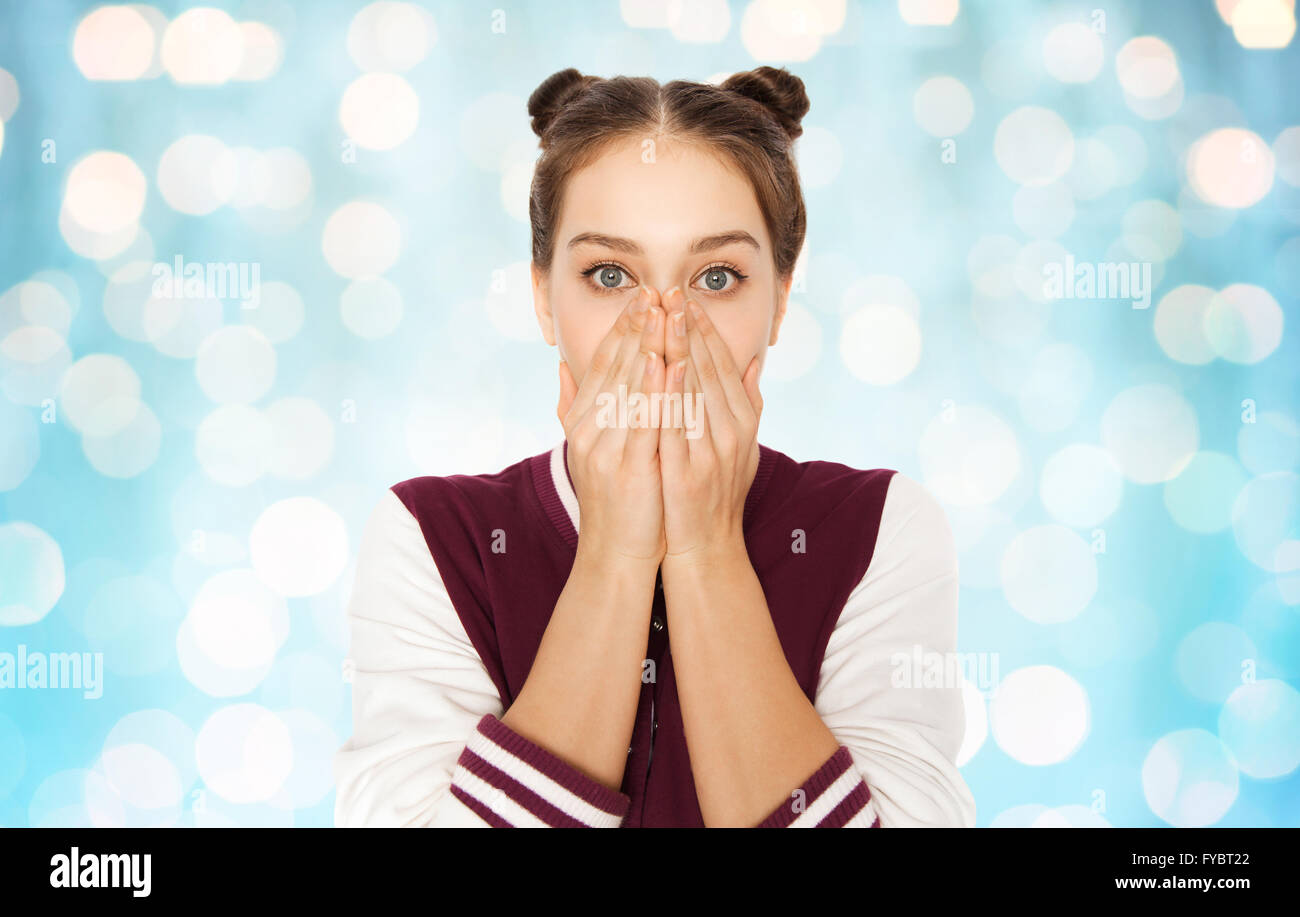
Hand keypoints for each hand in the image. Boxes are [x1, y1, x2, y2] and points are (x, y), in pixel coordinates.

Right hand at [557, 286, 667, 565]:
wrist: (615, 554)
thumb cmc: (616, 500)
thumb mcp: (590, 448)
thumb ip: (575, 407)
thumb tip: (562, 369)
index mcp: (583, 421)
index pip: (602, 363)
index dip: (622, 328)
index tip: (642, 296)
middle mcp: (589, 429)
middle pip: (616, 367)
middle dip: (638, 326)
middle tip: (656, 289)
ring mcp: (606, 448)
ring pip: (629, 386)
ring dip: (648, 345)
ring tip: (663, 312)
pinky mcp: (627, 467)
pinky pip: (644, 421)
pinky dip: (655, 389)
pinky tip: (665, 362)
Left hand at [658, 288, 762, 561]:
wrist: (705, 548)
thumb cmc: (718, 494)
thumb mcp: (742, 446)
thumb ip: (747, 403)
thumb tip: (754, 361)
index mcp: (743, 422)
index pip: (722, 364)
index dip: (705, 329)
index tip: (687, 298)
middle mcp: (732, 432)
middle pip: (708, 369)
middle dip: (689, 328)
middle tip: (671, 291)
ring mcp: (711, 451)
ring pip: (691, 389)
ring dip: (675, 349)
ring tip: (661, 315)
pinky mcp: (687, 470)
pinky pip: (673, 423)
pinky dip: (665, 392)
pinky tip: (655, 366)